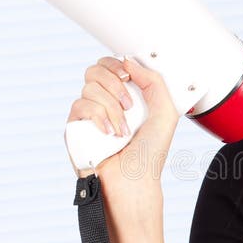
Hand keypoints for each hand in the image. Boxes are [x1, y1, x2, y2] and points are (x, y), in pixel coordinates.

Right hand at [66, 55, 180, 200]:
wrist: (134, 181)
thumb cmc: (150, 154)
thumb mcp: (166, 112)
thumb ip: (154, 81)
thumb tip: (129, 61)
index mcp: (126, 96)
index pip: (111, 65)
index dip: (117, 64)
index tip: (129, 74)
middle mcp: (106, 103)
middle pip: (96, 69)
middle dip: (115, 83)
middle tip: (129, 104)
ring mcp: (89, 115)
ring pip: (89, 87)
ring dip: (112, 108)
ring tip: (122, 130)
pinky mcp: (76, 127)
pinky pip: (80, 105)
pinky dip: (98, 117)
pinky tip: (109, 133)